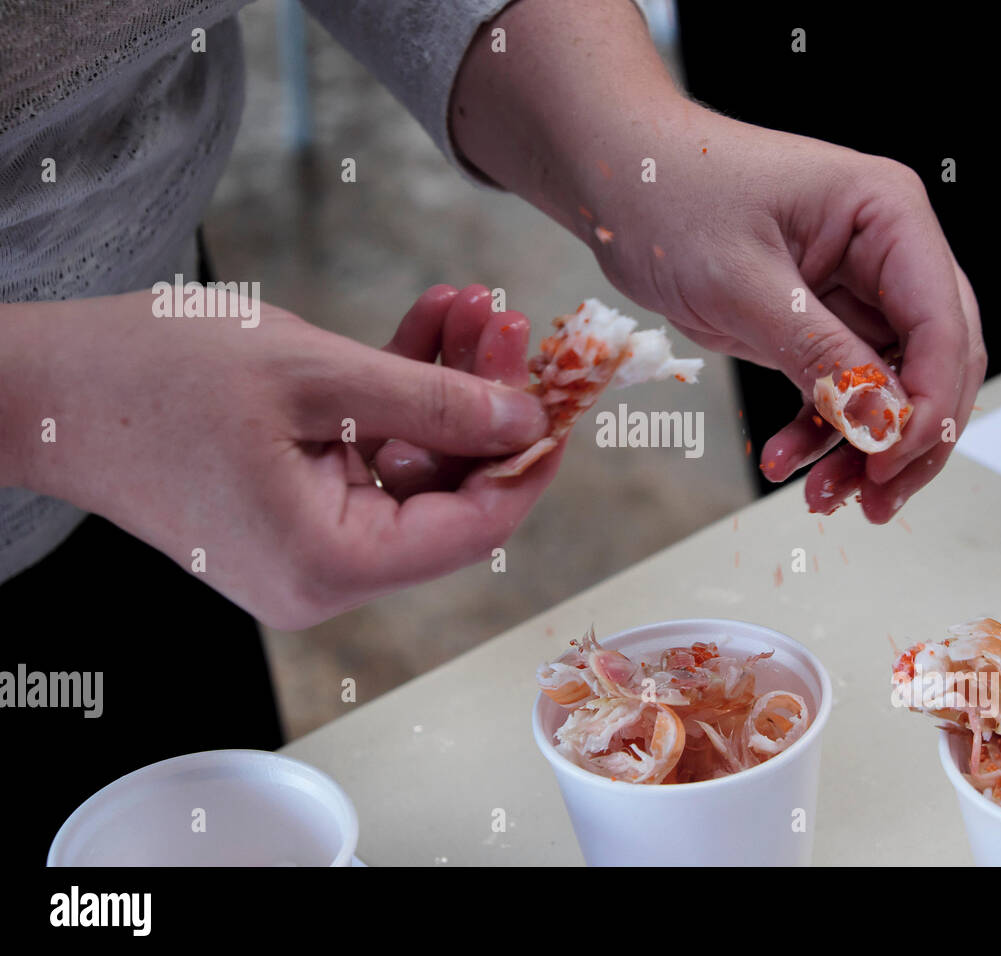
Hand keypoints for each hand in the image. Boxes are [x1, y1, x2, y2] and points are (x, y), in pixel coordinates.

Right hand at [3, 286, 557, 628]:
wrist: (46, 385)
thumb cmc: (156, 375)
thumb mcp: (314, 375)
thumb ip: (432, 404)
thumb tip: (523, 421)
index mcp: (332, 563)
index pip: (475, 526)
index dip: (529, 459)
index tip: (561, 395)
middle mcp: (326, 573)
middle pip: (449, 493)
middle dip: (484, 401)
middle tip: (508, 320)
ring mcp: (308, 545)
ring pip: (415, 466)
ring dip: (445, 386)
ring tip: (471, 305)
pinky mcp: (293, 510)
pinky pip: (371, 455)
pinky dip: (398, 395)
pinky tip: (428, 325)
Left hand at [451, 0, 983, 522]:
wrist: (617, 181)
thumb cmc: (670, 196)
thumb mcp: (741, 282)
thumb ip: (818, 353)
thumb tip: (884, 422)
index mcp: (887, 214)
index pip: (942, 323)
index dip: (928, 403)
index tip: (891, 461)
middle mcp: (886, 249)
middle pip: (936, 360)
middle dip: (908, 437)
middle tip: (875, 499)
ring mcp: (856, 286)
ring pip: (890, 386)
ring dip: (863, 445)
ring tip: (825, 497)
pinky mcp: (821, 318)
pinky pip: (841, 386)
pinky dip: (821, 429)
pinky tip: (788, 461)